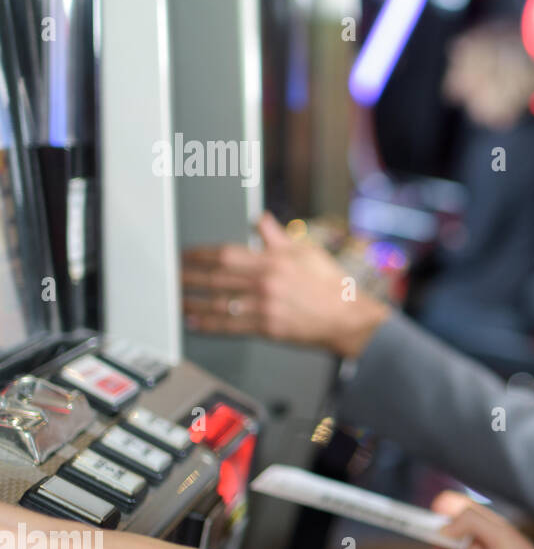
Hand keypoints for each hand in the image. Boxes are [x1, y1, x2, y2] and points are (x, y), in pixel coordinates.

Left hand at [181, 212, 390, 357]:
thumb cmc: (331, 285)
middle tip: (171, 277)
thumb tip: (261, 220)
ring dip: (193, 302)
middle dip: (188, 277)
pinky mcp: (268, 328)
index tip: (185, 255)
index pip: (226, 254)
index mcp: (274, 261)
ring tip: (176, 300)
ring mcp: (266, 307)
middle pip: (216, 279)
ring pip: (219, 303)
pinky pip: (231, 326)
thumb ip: (278, 237)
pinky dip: (210, 324)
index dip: (200, 255)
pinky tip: (195, 321)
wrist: (348, 318)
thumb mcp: (308, 252)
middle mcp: (266, 283)